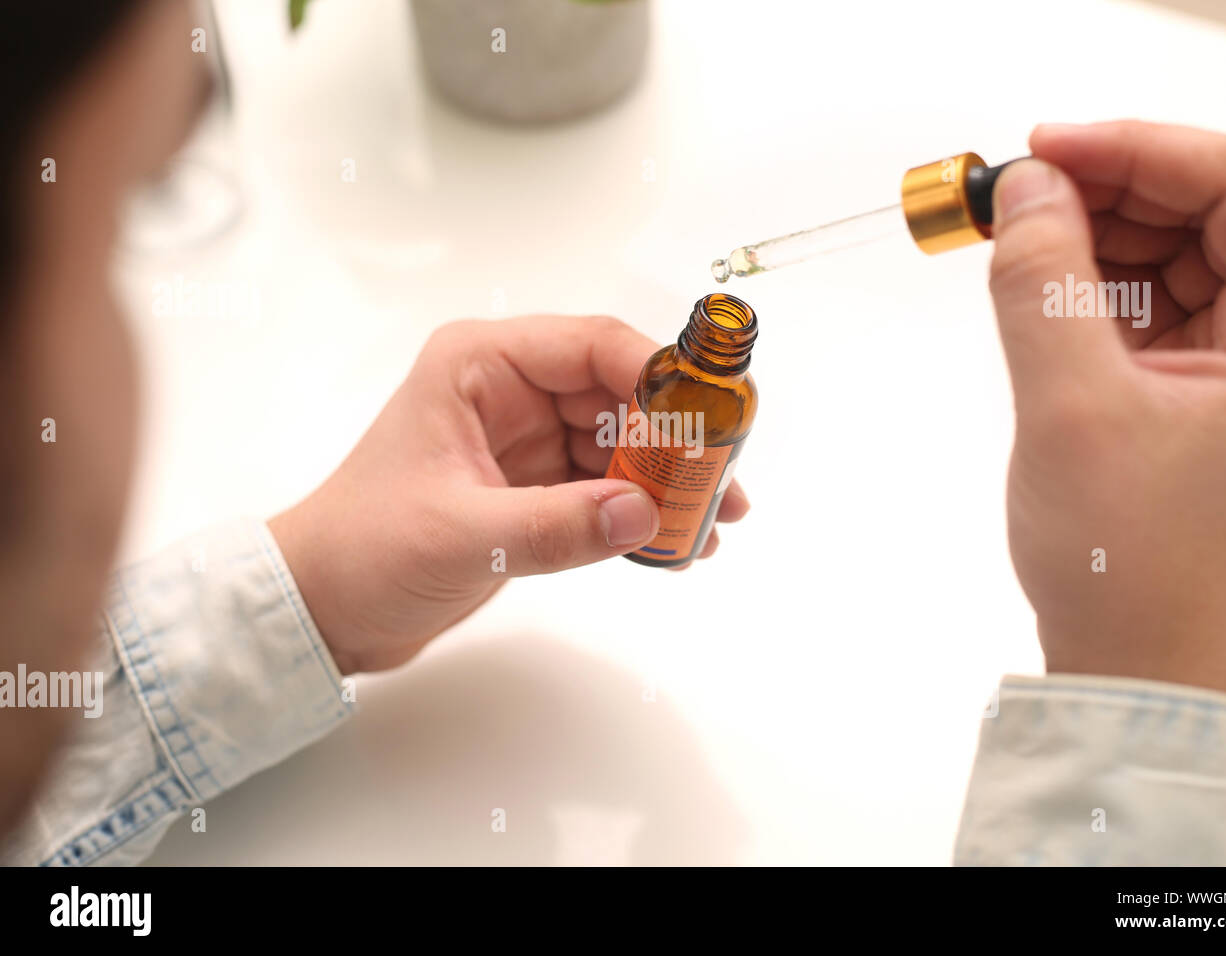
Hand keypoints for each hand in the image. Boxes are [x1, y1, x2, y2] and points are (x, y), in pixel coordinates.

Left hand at [269, 314, 750, 673]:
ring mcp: (526, 441)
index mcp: (481, 366)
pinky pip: (605, 488)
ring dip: (667, 481)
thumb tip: (646, 515)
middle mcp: (509, 392)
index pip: (591, 346)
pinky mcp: (534, 489)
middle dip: (676, 438)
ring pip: (620, 444)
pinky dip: (640, 513)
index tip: (710, 417)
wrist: (325, 607)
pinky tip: (677, 543)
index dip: (658, 374)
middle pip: (619, 394)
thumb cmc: (364, 549)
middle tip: (725, 481)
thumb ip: (556, 525)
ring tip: (715, 521)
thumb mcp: (463, 535)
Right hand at [988, 121, 1225, 694]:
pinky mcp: (1203, 385)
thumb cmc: (1127, 556)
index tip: (1043, 149)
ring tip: (1015, 240)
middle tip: (1015, 193)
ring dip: (1094, 235)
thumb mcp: (1070, 405)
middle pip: (1209, 210)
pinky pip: (1151, 302)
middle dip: (1108, 189)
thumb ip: (1043, 282)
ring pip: (1176, 251)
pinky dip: (1094, 285)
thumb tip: (1022, 187)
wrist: (1133, 657)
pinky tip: (1041, 286)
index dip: (1137, 148)